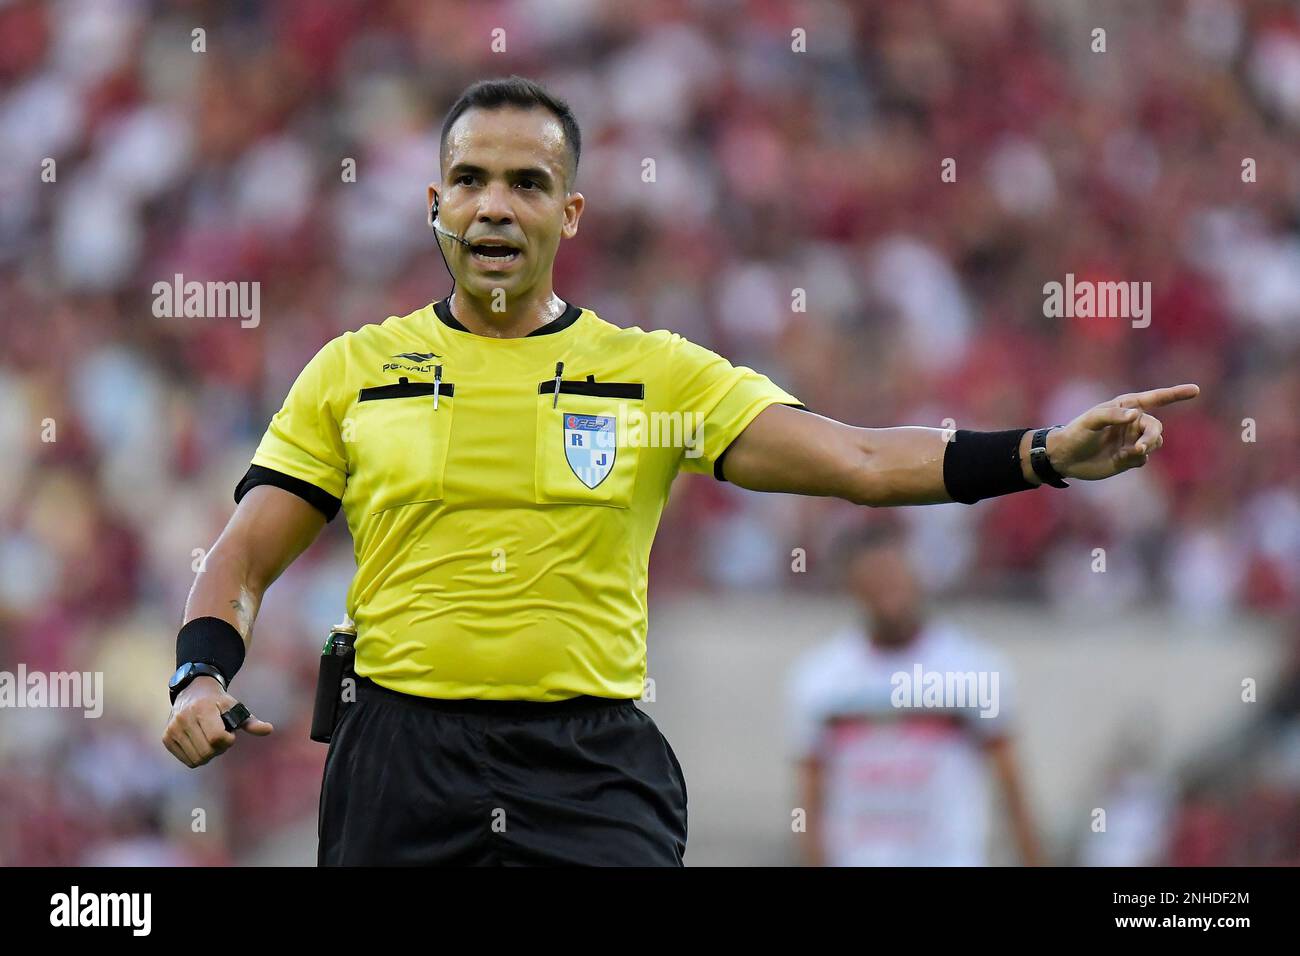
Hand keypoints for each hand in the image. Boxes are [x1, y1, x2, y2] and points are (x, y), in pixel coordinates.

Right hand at [161, 676, 272, 767]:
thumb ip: (250, 722)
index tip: (230, 734)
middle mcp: (184, 719)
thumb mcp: (235, 708)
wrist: (192, 691)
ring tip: (210, 740)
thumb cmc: (218, 702)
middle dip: (219, 749)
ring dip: (209, 754)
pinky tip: (200, 743)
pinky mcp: (166, 738)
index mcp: (203, 710)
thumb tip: (269, 730)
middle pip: (207, 752)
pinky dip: (197, 757)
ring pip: (197, 759)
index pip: (217, 738)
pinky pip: (187, 760)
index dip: (228, 741)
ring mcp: (173, 729)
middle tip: (221, 738)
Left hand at [1044, 383, 1199, 480]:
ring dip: (1145, 447)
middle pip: (1156, 427)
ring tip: (1128, 452)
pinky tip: (1120, 458)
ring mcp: (1132, 440)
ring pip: (1154, 443)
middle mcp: (1132, 423)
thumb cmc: (1076, 433)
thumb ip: (1112, 415)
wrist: (1065, 458)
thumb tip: (1136, 415)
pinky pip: (1144, 458)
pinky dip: (1136, 459)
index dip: (1175, 394)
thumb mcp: (1091, 421)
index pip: (1155, 398)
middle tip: (1141, 445)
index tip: (1196, 390)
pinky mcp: (1129, 458)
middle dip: (1152, 435)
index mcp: (1126, 407)